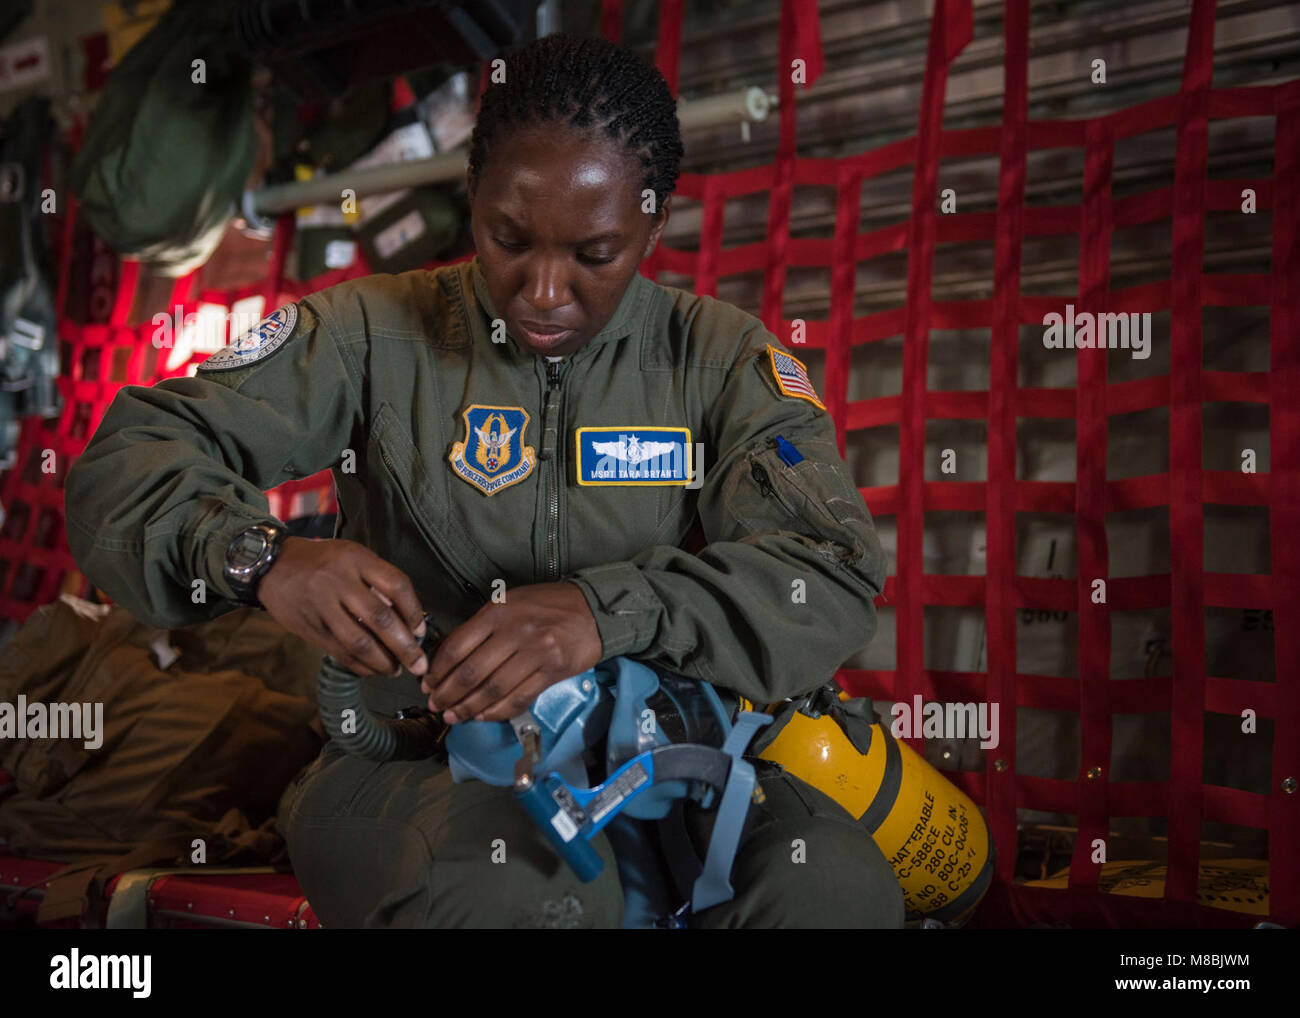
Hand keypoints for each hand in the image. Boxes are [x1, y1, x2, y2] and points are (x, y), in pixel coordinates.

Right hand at [257, 537, 428, 677]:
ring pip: (359, 642)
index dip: (414, 612)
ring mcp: (322, 606)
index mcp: (357, 560)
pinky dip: (360, 666)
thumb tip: (408, 618)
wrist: (273, 565)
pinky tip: (374, 670)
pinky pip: (340, 652)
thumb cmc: (323, 561)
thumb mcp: (352, 556)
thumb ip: (377, 580)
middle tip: (419, 665)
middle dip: (405, 647)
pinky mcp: (310, 628)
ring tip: (397, 671)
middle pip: (380, 619)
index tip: (421, 630)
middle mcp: (340, 582)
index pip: (396, 585)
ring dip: (383, 662)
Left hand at [422, 581, 601, 723]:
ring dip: (469, 708)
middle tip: (436, 706)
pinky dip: (497, 711)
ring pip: (493, 689)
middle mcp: (515, 631)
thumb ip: (482, 627)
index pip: (457, 646)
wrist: (592, 609)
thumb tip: (450, 658)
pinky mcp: (552, 670)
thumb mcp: (510, 603)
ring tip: (454, 716)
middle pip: (472, 672)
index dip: (438, 670)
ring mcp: (535, 652)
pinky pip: (518, 697)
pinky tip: (483, 716)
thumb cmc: (547, 605)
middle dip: (448, 694)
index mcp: (498, 612)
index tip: (427, 684)